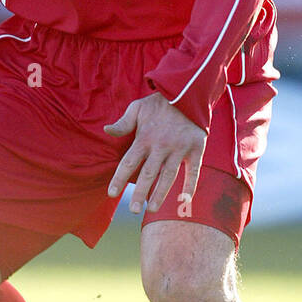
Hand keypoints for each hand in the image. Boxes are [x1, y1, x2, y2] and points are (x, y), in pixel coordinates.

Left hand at [104, 92, 206, 214]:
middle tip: (133, 210)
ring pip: (168, 176)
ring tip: (151, 209)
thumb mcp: (137, 108)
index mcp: (144, 138)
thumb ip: (123, 122)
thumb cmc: (159, 103)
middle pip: (148, 174)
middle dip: (140, 194)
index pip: (128, 163)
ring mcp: (179, 149)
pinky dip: (190, 186)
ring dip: (160, 194)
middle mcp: (161, 146)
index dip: (119, 179)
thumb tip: (106, 130)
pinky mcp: (196, 148)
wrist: (188, 92)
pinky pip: (193, 171)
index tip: (111, 194)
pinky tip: (185, 200)